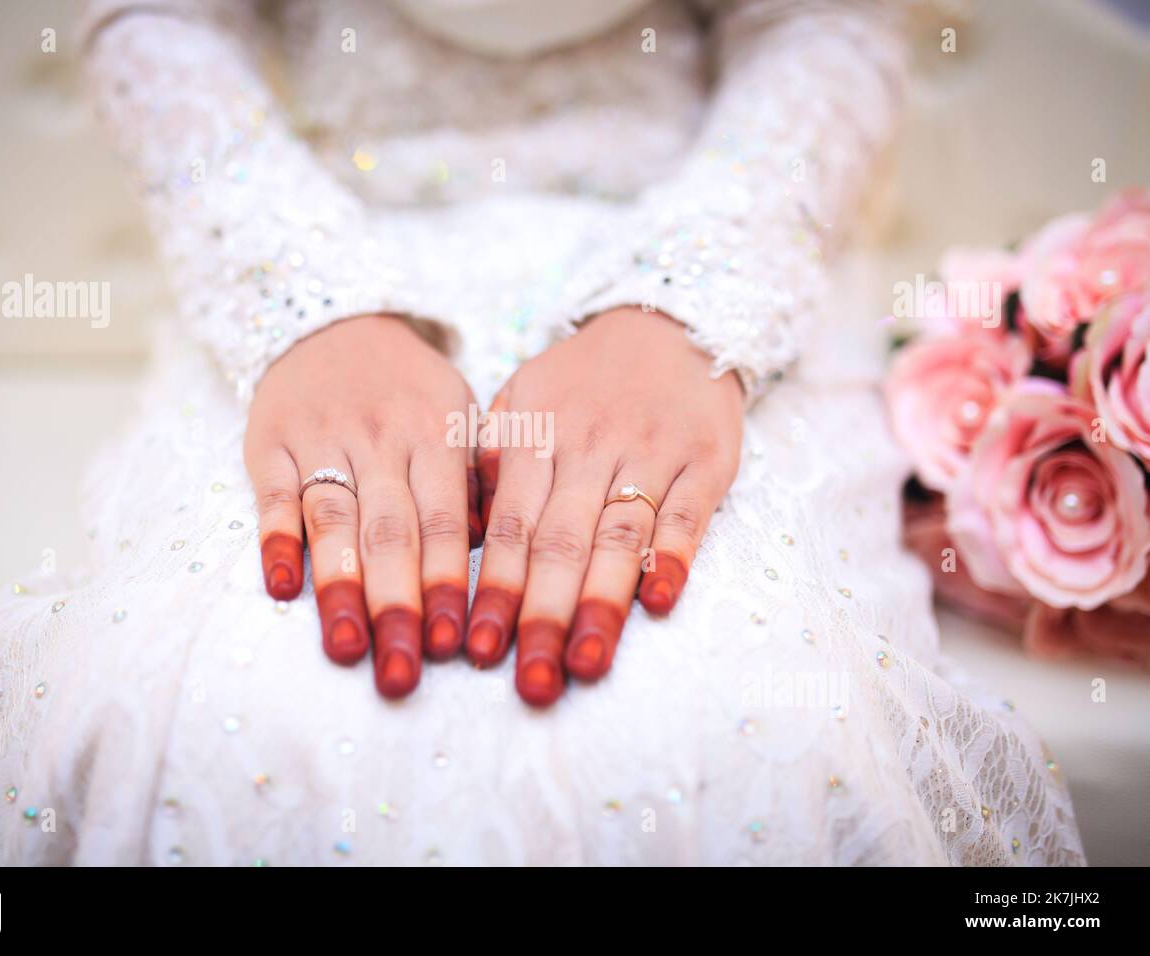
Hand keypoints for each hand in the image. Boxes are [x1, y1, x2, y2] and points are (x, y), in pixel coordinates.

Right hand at [245, 315, 480, 697]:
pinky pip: (273, 497)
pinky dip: (275, 540)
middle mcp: (380, 437)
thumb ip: (474, 481)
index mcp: (436, 433)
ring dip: (339, 589)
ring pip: (333, 523)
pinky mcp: (269, 443)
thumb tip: (490, 553)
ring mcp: (321, 439)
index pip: (444, 521)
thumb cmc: (409, 390)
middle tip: (401, 676)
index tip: (451, 645)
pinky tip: (280, 587)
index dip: (447, 584)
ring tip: (347, 651)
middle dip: (397, 606)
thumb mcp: (458, 416)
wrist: (334, 323)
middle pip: (389, 533)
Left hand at [467, 306, 743, 705]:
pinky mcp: (706, 459)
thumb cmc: (584, 380)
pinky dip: (676, 556)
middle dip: (542, 616)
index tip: (477, 650)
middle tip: (530, 684)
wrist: (671, 324)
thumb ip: (490, 456)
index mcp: (537, 435)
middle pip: (561, 541)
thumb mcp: (522, 397)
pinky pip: (689, 512)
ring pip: (622, 535)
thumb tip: (459, 527)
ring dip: (603, 604)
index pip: (509, 525)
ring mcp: (651, 451)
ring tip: (586, 664)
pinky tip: (660, 602)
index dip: (493, 590)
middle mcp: (591, 445)